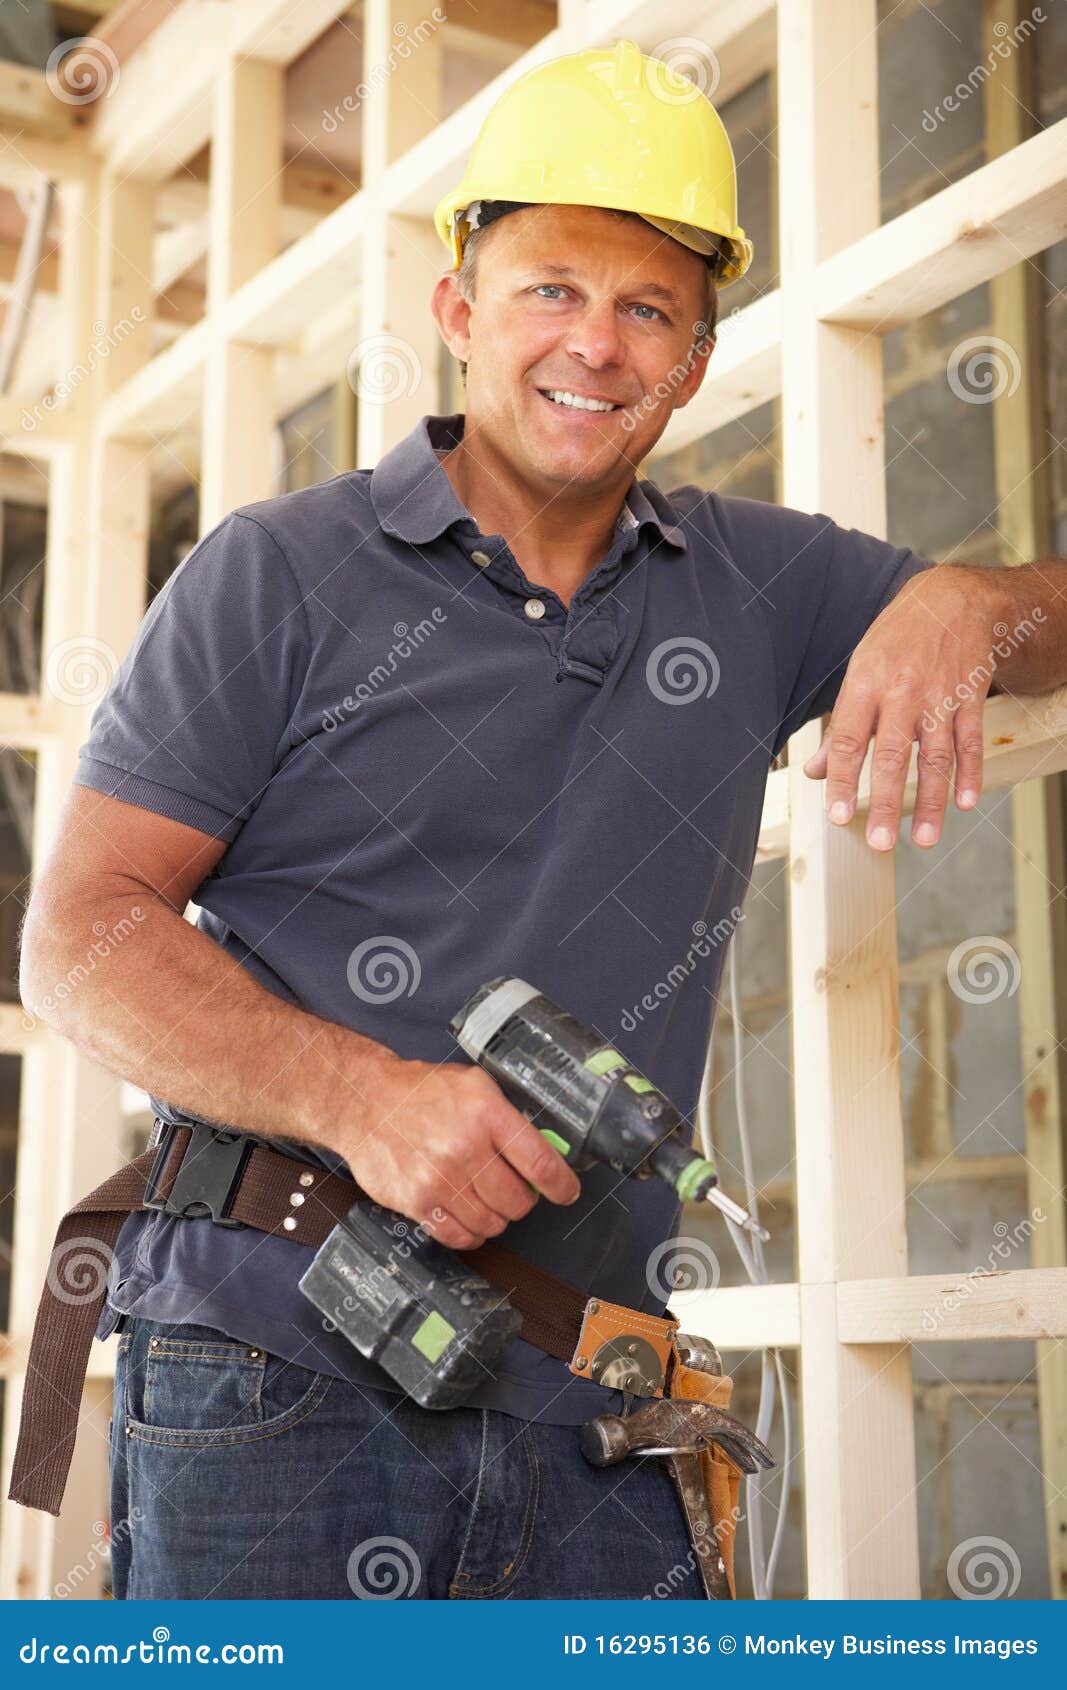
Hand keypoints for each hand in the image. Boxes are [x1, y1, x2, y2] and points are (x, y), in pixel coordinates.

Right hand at [334, 1055, 581, 1248]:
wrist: (365, 1101)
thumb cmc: (422, 1092)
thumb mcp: (474, 1085)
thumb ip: (508, 1116)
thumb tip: (543, 1150)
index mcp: (486, 1113)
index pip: (539, 1161)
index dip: (560, 1185)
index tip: (566, 1193)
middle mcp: (465, 1147)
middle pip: (517, 1200)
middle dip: (521, 1201)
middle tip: (513, 1191)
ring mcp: (439, 1178)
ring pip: (491, 1223)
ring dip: (495, 1218)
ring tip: (486, 1201)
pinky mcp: (417, 1201)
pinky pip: (459, 1236)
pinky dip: (471, 1234)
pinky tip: (468, 1218)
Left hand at [802, 566, 998, 849]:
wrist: (952, 600)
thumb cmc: (897, 640)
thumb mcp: (859, 671)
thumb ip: (841, 725)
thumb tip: (814, 771)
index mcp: (865, 685)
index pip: (848, 740)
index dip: (842, 780)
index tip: (838, 815)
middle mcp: (902, 692)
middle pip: (892, 754)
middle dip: (884, 801)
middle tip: (879, 841)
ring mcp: (939, 696)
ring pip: (936, 756)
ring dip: (930, 801)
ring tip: (923, 838)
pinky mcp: (970, 698)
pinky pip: (970, 742)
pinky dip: (969, 774)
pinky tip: (963, 802)